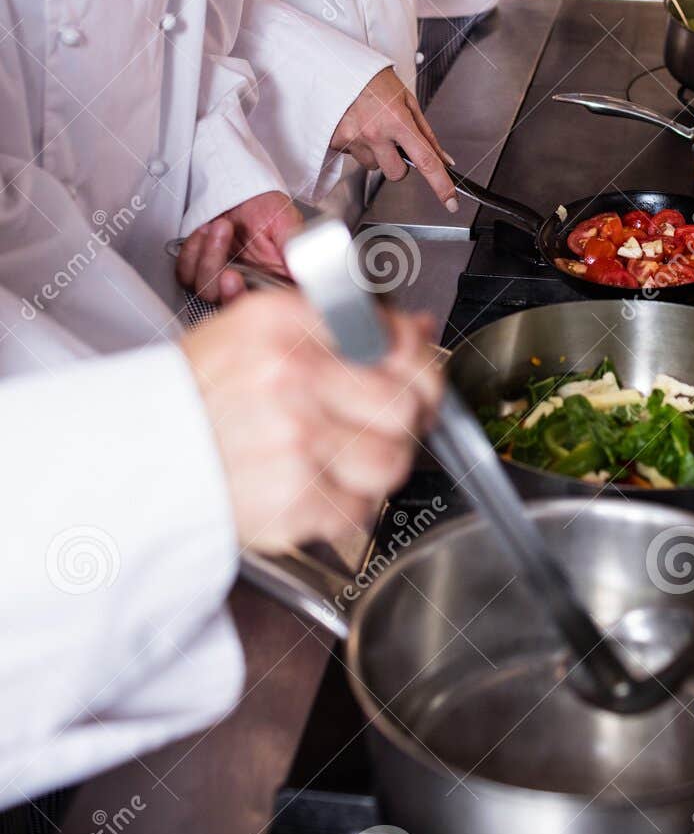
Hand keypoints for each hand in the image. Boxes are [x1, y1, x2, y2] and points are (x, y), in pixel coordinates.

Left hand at [177, 191, 302, 304]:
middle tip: (221, 247)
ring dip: (207, 254)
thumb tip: (300, 269)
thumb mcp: (287, 223)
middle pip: (225, 302)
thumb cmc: (268, 208)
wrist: (245, 194)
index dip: (241, 297)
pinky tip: (205, 232)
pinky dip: (192, 251)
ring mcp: (225, 283)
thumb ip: (293, 248)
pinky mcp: (203, 274)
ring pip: (205, 289)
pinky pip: (186, 275)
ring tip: (221, 226)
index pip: (260, 306)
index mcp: (274, 284)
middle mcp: (249, 288)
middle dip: (216, 272)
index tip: (233, 278)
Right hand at [182, 295, 441, 548]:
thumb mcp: (256, 333)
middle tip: (383, 425)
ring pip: (393, 461)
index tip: (414, 373)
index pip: (390, 336)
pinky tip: (314, 487)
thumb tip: (416, 330)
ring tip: (339, 458)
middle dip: (404, 420)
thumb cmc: (197, 397)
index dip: (418, 360)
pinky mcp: (293, 499)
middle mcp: (291, 376)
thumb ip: (341, 326)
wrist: (135, 458)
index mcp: (283, 323)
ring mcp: (295, 440)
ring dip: (378, 466)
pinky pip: (360, 509)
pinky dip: (347, 506)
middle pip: (404, 404)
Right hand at [331, 67, 457, 211]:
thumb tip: (444, 159)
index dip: (441, 185)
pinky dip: (358, 146)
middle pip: (396, 174)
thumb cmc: (373, 80)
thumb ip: (426, 134)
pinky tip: (356, 127)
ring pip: (373, 166)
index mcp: (397, 120)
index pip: (426, 160)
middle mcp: (374, 132)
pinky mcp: (335, 142)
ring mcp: (353, 139)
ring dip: (376, 153)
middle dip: (399, 164)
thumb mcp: (407, 100)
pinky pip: (354, 157)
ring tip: (370, 126)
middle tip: (393, 142)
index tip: (450, 201)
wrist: (336, 66)